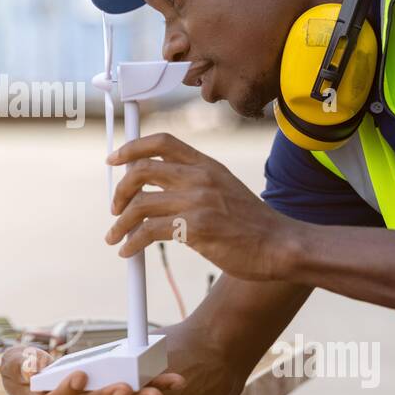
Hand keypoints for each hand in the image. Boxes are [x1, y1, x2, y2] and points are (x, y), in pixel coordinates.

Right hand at [0, 344, 185, 394]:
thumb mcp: (12, 363)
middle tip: (126, 388)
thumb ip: (20, 364)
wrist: (32, 384)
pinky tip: (168, 384)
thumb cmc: (22, 371)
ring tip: (158, 391)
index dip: (66, 393)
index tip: (79, 377)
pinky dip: (146, 392)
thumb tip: (33, 367)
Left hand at [105, 132, 295, 281]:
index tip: (114, 159)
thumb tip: (154, 189)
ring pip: (139, 205)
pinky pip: (148, 232)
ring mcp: (198, 202)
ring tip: (114, 237)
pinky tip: (129, 252)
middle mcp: (200, 178)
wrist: (281, 245)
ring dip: (120, 223)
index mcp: (206, 165)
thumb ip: (194, 183)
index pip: (161, 142)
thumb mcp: (224, 188)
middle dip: (120, 190)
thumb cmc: (251, 224)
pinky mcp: (196, 229)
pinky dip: (131, 243)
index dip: (131, 147)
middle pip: (141, 170)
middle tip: (115, 207)